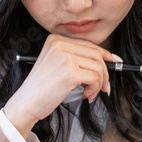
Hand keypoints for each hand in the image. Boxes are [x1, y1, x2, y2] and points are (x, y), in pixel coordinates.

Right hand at [3, 34, 118, 134]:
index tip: (114, 61)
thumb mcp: (55, 64)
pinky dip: (95, 89)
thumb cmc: (41, 88)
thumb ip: (75, 57)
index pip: (88, 44)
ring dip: (99, 83)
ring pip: (98, 67)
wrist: (26, 102)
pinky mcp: (70, 72)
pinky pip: (95, 78)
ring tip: (89, 93)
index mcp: (55, 39)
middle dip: (104, 73)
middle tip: (103, 87)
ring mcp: (65, 57)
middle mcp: (60, 44)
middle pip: (96, 54)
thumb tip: (106, 58)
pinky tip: (86, 95)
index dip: (104, 54)